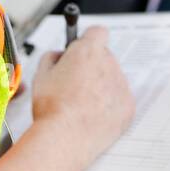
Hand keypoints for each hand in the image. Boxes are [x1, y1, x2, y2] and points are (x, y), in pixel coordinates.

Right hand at [31, 26, 134, 164]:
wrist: (65, 138)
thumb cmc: (52, 107)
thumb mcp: (41, 74)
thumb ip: (52, 57)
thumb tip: (60, 56)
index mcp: (88, 51)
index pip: (98, 32)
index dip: (87, 40)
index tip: (80, 49)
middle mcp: (109, 64)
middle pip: (105, 57)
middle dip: (93, 66)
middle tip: (75, 84)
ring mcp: (121, 86)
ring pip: (113, 80)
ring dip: (102, 87)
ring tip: (81, 106)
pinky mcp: (128, 107)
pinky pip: (120, 100)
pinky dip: (110, 106)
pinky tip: (92, 117)